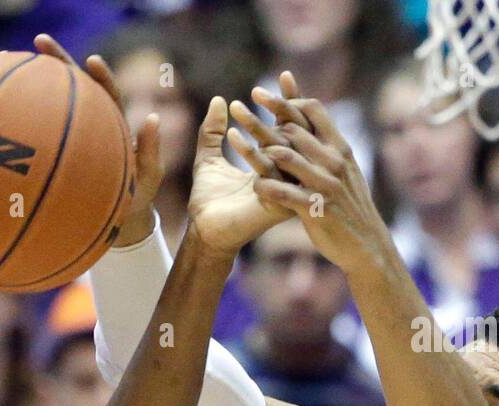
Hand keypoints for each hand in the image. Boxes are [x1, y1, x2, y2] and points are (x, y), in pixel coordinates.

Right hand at [33, 34, 161, 247]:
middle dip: (57, 62)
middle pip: (73, 87)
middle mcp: (91, 125)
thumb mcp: (147, 179)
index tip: (91, 61)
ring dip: (32, 84)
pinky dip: (20, 120)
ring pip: (50, 106)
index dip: (100, 77)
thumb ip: (150, 152)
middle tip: (39, 41)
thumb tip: (152, 116)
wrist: (115, 220)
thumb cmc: (133, 200)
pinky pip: (38, 135)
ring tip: (9, 62)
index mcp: (113, 126)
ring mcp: (71, 139)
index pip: (107, 94)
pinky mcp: (55, 153)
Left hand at [187, 95, 291, 257]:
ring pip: (280, 153)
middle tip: (256, 91)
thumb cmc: (210, 200)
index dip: (290, 101)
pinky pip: (269, 175)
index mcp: (280, 162)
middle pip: (292, 135)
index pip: (293, 125)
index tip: (284, 76)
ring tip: (238, 110)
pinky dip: (250, 154)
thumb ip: (212, 132)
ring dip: (258, 129)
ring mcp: (286, 190)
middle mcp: (288, 175)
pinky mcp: (277, 206)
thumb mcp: (210, 160)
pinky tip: (232, 137)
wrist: (205, 236)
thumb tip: (217, 100)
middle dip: (275, 111)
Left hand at [245, 85, 392, 275]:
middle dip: (263, 116)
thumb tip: (312, 126)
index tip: (264, 92)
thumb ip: (328, 150)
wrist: (366, 244)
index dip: (287, 99)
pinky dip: (265, 186)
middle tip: (238, 107)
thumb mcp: (344, 172)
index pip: (313, 111)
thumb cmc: (350, 207)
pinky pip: (284, 193)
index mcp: (339, 147)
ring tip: (234, 140)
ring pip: (286, 157)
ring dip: (257, 147)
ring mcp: (324, 184)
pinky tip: (250, 184)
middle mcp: (333, 160)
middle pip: (294, 128)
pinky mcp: (314, 209)